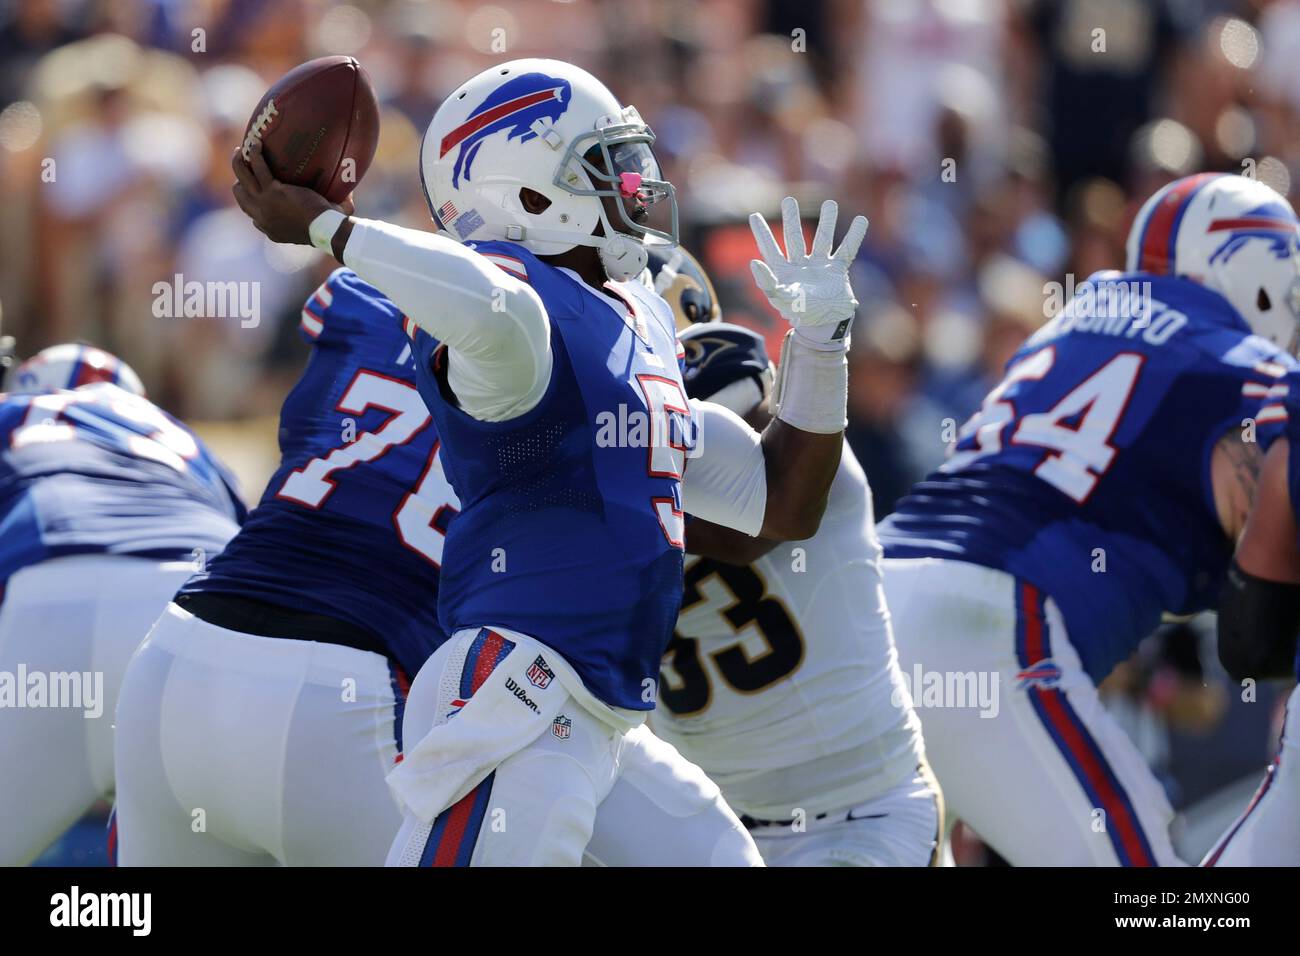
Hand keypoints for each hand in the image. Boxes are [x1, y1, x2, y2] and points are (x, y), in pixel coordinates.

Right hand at [230, 140, 351, 244]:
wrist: (328, 230)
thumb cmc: (330, 229)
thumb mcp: (321, 227)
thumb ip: (326, 213)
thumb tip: (348, 197)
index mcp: (272, 230)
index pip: (254, 217)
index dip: (252, 205)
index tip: (259, 194)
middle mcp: (263, 218)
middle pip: (241, 197)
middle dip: (239, 181)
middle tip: (245, 167)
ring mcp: (265, 204)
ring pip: (242, 178)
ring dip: (239, 163)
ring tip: (242, 150)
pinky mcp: (272, 191)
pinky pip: (258, 167)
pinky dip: (255, 154)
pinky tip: (256, 142)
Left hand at [749, 197, 867, 345]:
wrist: (824, 326)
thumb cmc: (800, 314)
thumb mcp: (781, 300)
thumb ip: (767, 282)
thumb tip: (753, 262)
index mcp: (783, 272)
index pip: (770, 248)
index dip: (762, 233)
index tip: (754, 215)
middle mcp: (800, 265)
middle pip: (794, 237)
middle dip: (792, 219)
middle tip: (789, 201)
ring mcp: (819, 266)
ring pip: (822, 239)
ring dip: (827, 222)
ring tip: (830, 204)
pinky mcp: (837, 270)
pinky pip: (847, 250)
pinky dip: (854, 236)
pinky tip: (861, 220)